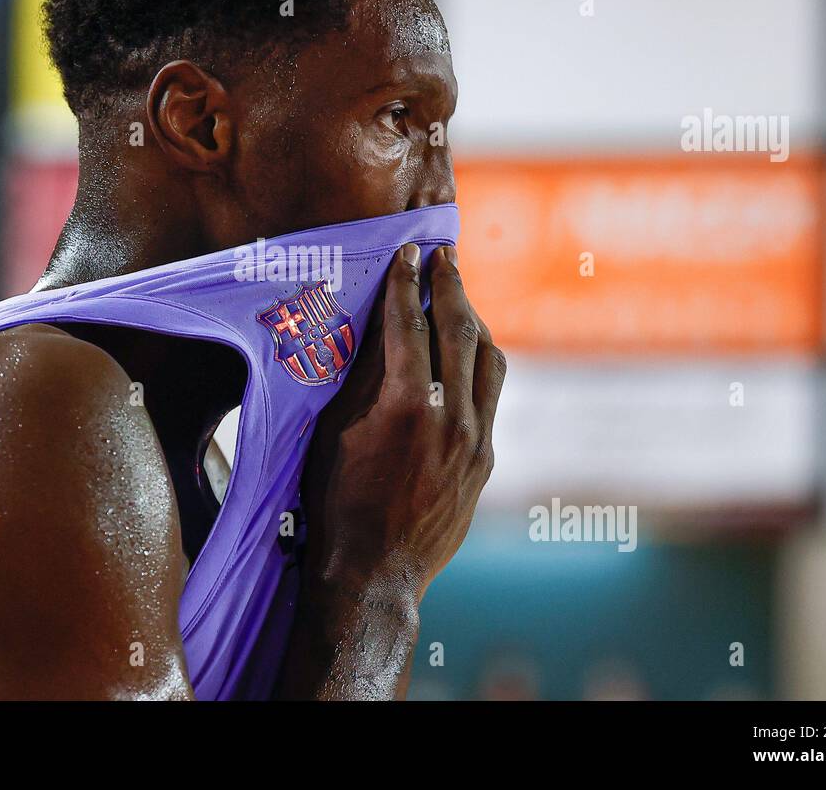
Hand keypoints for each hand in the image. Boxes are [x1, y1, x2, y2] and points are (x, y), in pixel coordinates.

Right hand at [302, 242, 505, 600]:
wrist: (373, 573)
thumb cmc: (336, 503)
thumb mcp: (336, 432)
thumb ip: (364, 375)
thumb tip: (381, 324)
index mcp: (405, 405)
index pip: (410, 323)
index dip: (407, 282)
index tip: (408, 252)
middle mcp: (450, 416)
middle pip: (459, 331)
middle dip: (450, 286)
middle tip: (442, 256)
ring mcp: (475, 439)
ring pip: (488, 360)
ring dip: (473, 322)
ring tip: (457, 298)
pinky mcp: (485, 459)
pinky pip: (489, 397)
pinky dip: (478, 365)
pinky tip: (464, 356)